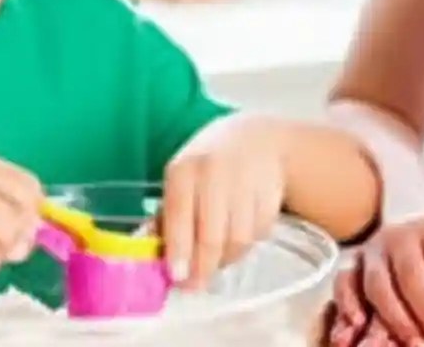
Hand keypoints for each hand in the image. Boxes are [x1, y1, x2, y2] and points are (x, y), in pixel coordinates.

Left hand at [161, 117, 285, 288]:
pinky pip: (259, 233)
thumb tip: (152, 252)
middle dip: (203, 267)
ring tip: (218, 258)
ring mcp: (246, 181)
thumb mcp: (181, 179)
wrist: (257, 138)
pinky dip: (249, 243)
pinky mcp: (271, 191)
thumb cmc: (208, 164)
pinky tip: (239, 236)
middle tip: (196, 285)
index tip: (176, 276)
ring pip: (238, 240)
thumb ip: (167, 216)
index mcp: (184, 169)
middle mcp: (215, 173)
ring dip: (227, 258)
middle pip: (211, 235)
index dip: (178, 250)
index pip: (178, 216)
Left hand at [330, 207, 423, 346]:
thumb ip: (391, 327)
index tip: (357, 326)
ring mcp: (417, 229)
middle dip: (404, 322)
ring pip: (417, 275)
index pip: (348, 282)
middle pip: (382, 285)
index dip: (349, 304)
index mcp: (372, 263)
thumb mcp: (419, 307)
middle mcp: (387, 242)